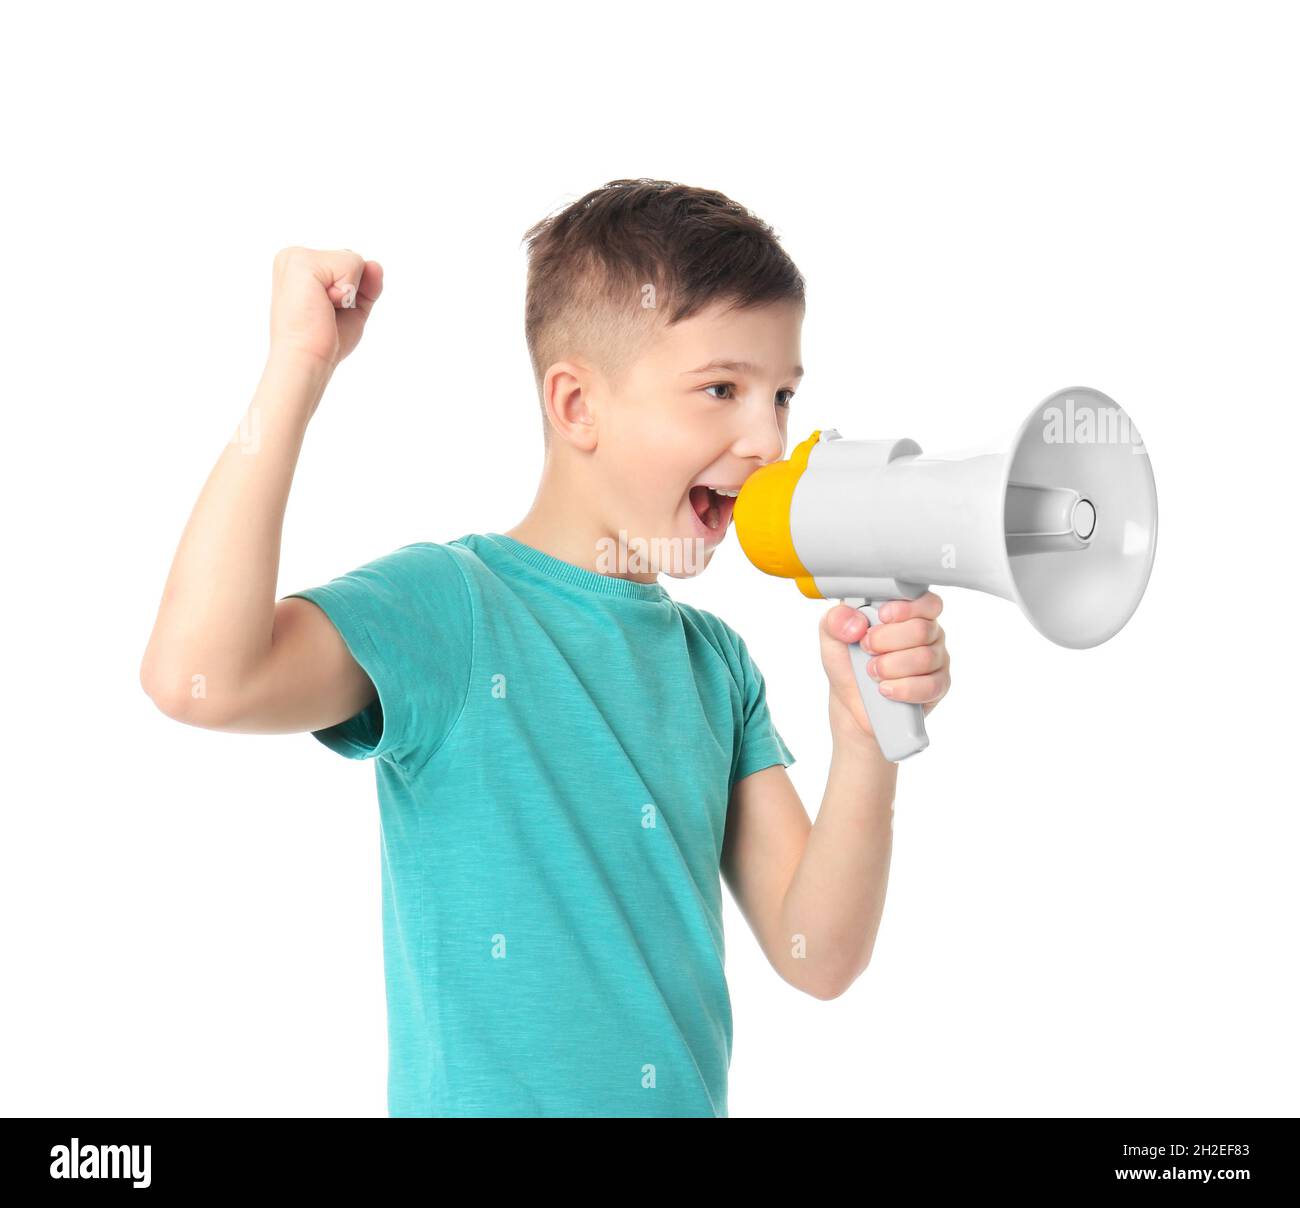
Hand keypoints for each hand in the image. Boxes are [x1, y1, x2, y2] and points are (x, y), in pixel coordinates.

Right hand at [268, 246, 383, 370]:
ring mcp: (295, 256)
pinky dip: (347, 292)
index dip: (350, 293)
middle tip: (324, 314)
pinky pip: (353, 263)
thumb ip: (366, 284)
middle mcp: (293, 256)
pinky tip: (323, 305)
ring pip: (355, 260)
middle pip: (352, 259)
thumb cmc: (324, 341)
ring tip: (322, 309)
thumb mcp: (352, 308)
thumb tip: (375, 264)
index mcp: (299, 266)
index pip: (347, 265)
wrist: (306, 360)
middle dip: (350, 291)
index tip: (325, 313)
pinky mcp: (302, 262)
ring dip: (348, 293)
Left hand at [819, 593, 950, 749]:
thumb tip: (856, 623)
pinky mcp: (938, 686)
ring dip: (892, 666)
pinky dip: (904, 688)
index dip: (906, 608)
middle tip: (866, 648)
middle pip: (923, 629)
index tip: (882, 616)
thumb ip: (836, 620)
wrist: (850, 701)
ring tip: (871, 671)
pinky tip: (886, 689)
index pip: (926, 601)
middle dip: (888, 640)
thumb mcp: (832, 635)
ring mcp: (936, 659)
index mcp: (907, 611)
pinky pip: (931, 685)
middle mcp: (927, 632)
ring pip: (926, 658)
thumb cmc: (847, 662)